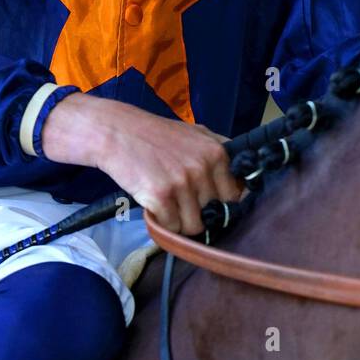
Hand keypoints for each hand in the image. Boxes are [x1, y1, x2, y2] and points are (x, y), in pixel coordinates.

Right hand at [40, 94, 245, 236]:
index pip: (235, 196)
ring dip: (179, 220)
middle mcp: (204, 167)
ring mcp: (183, 182)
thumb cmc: (155, 134)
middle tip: (180, 199)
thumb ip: (220, 155)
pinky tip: (153, 204)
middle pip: (214, 214)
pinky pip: (172, 227)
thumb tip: (243, 184)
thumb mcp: (196, 134)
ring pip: (194, 225)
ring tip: (166, 202)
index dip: (221, 203)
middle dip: (198, 211)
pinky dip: (162, 222)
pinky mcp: (161, 196)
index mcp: (218, 152)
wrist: (116, 132)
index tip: (210, 203)